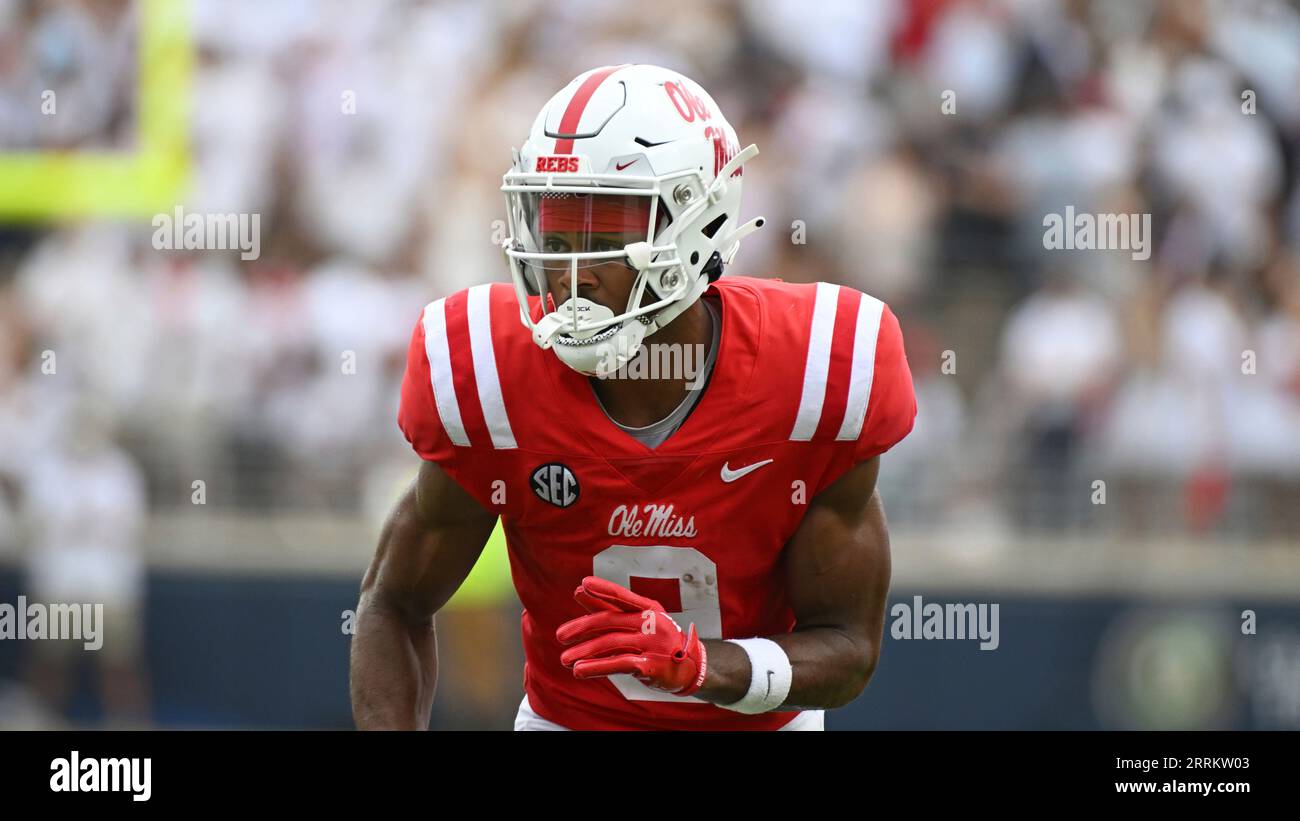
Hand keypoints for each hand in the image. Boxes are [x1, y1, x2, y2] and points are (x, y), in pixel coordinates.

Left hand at [556, 576, 707, 695]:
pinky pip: (619, 664)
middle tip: (560, 636)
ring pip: (611, 643)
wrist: (690, 667)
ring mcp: (652, 644)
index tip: (582, 586)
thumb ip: (609, 607)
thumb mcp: (639, 620)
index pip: (622, 596)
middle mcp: (651, 622)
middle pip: (610, 621)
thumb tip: (579, 590)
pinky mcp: (651, 665)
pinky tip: (580, 670)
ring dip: (584, 652)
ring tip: (565, 660)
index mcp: (648, 608)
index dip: (603, 590)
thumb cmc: (658, 639)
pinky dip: (597, 667)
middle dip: (582, 627)